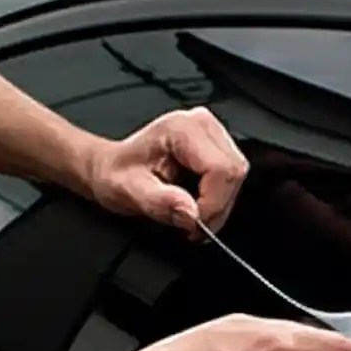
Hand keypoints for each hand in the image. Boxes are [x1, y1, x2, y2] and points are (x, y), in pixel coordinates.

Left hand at [87, 107, 247, 237]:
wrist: (112, 167)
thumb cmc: (116, 173)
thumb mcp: (129, 191)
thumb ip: (160, 202)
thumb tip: (191, 214)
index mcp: (181, 129)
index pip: (221, 169)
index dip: (212, 203)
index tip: (193, 224)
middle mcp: (202, 124)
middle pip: (234, 172)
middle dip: (217, 206)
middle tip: (192, 225)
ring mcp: (213, 132)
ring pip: (237, 175)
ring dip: (219, 204)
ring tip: (192, 216)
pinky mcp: (219, 145)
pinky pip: (232, 176)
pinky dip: (219, 198)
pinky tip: (198, 204)